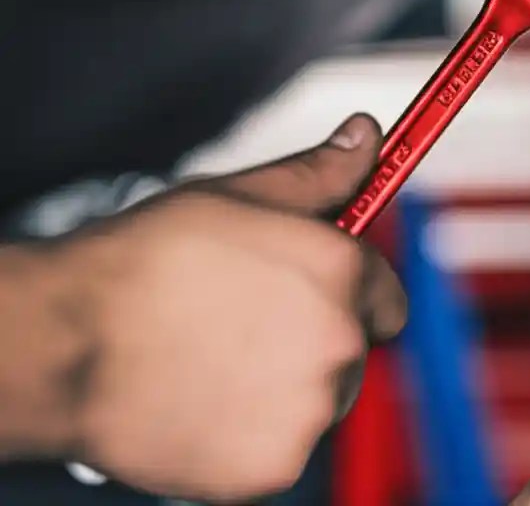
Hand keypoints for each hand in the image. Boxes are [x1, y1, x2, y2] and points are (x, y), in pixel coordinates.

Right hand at [52, 114, 405, 502]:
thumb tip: (366, 137)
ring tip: (212, 366)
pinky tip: (202, 407)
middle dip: (311, 342)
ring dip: (284, 392)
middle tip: (240, 331)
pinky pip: (283, 451)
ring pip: (319, 404)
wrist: (68, 343)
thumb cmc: (142, 264)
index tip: (312, 300)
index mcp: (341, 271)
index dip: (349, 296)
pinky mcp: (276, 466)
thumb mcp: (238, 196)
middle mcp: (340, 341)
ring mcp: (311, 410)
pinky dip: (251, 439)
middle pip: (352, 351)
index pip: (386, 296)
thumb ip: (319, 173)